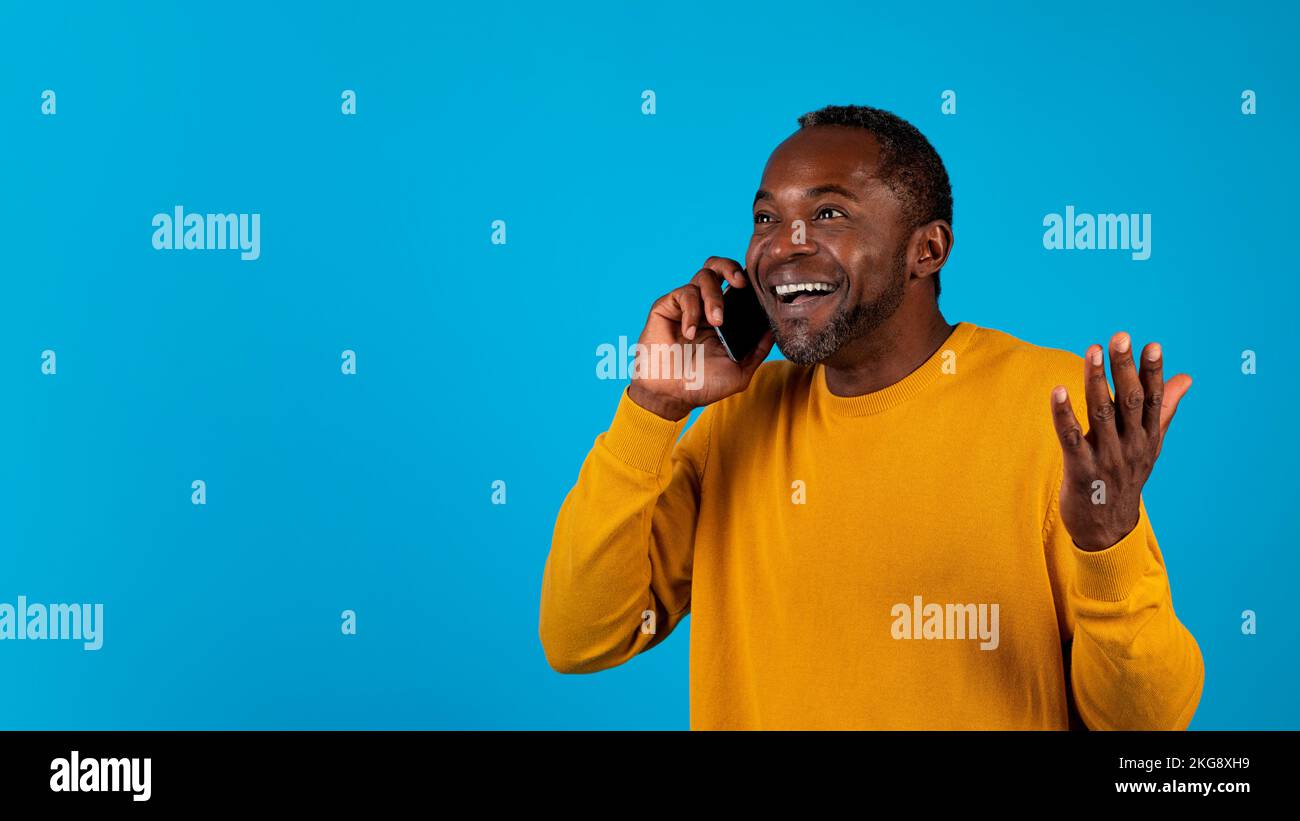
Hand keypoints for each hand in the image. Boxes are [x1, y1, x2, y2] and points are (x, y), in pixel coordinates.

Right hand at [626, 256, 773, 420]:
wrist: (670, 395)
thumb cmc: (702, 385)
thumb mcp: (739, 371)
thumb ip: (758, 350)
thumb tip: (775, 329)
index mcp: (724, 317)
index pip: (736, 285)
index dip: (747, 280)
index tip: (757, 289)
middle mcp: (705, 306)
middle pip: (718, 266)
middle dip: (731, 267)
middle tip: (739, 284)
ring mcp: (686, 306)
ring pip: (704, 276)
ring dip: (714, 297)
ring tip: (716, 322)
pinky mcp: (667, 307)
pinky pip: (683, 293)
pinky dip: (691, 310)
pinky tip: (689, 333)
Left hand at [1049, 332, 1191, 550]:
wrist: (1107, 531)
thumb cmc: (1124, 479)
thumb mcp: (1149, 446)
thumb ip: (1163, 410)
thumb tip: (1185, 378)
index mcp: (1148, 438)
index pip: (1153, 400)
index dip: (1153, 372)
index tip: (1152, 345)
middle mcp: (1131, 447)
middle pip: (1129, 401)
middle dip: (1125, 367)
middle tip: (1120, 336)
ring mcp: (1107, 459)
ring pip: (1101, 414)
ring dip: (1096, 381)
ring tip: (1092, 351)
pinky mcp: (1080, 471)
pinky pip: (1071, 438)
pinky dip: (1064, 414)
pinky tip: (1057, 391)